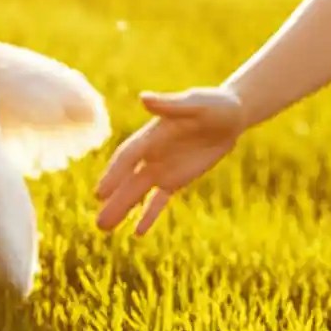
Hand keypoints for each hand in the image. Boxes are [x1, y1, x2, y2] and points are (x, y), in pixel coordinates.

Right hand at [95, 87, 248, 234]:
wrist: (231, 114)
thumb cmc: (214, 104)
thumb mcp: (196, 104)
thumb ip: (171, 105)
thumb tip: (144, 98)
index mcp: (152, 135)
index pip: (128, 158)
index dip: (114, 175)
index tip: (100, 194)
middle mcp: (151, 154)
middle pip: (128, 181)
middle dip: (114, 201)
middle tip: (98, 225)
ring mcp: (162, 168)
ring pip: (138, 193)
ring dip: (122, 209)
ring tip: (104, 228)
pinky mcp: (176, 179)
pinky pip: (159, 199)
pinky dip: (148, 214)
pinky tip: (137, 232)